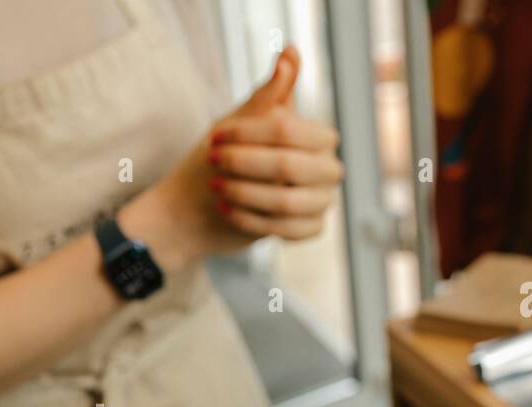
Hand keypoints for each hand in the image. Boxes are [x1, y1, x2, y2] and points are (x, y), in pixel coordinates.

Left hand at [120, 46, 342, 269]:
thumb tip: (289, 52)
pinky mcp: (308, 229)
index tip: (214, 135)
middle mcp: (327, 169)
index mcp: (319, 137)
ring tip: (216, 188)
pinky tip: (225, 209)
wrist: (204, 206)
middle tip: (212, 162)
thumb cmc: (228, 155)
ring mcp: (321, 201)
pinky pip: (283, 229)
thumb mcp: (243, 121)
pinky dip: (249, 219)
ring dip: (244, 193)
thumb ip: (269, 94)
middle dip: (244, 165)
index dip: (249, 133)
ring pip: (285, 202)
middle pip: (287, 167)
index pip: (289, 131)